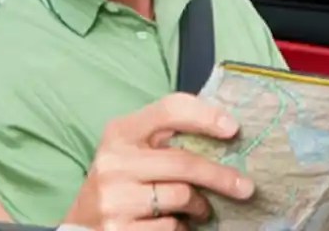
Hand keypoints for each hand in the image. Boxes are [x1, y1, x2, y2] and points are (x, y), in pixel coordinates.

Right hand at [62, 93, 254, 230]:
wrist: (82, 226)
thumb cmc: (120, 182)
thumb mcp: (132, 150)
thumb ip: (165, 139)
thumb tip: (223, 131)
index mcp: (120, 132)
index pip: (169, 110)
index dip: (205, 115)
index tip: (233, 128)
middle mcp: (114, 162)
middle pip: (184, 162)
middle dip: (222, 176)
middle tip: (246, 187)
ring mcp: (115, 198)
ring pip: (182, 197)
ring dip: (200, 206)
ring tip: (199, 208)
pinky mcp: (120, 230)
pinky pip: (171, 227)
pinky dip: (181, 227)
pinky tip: (174, 223)